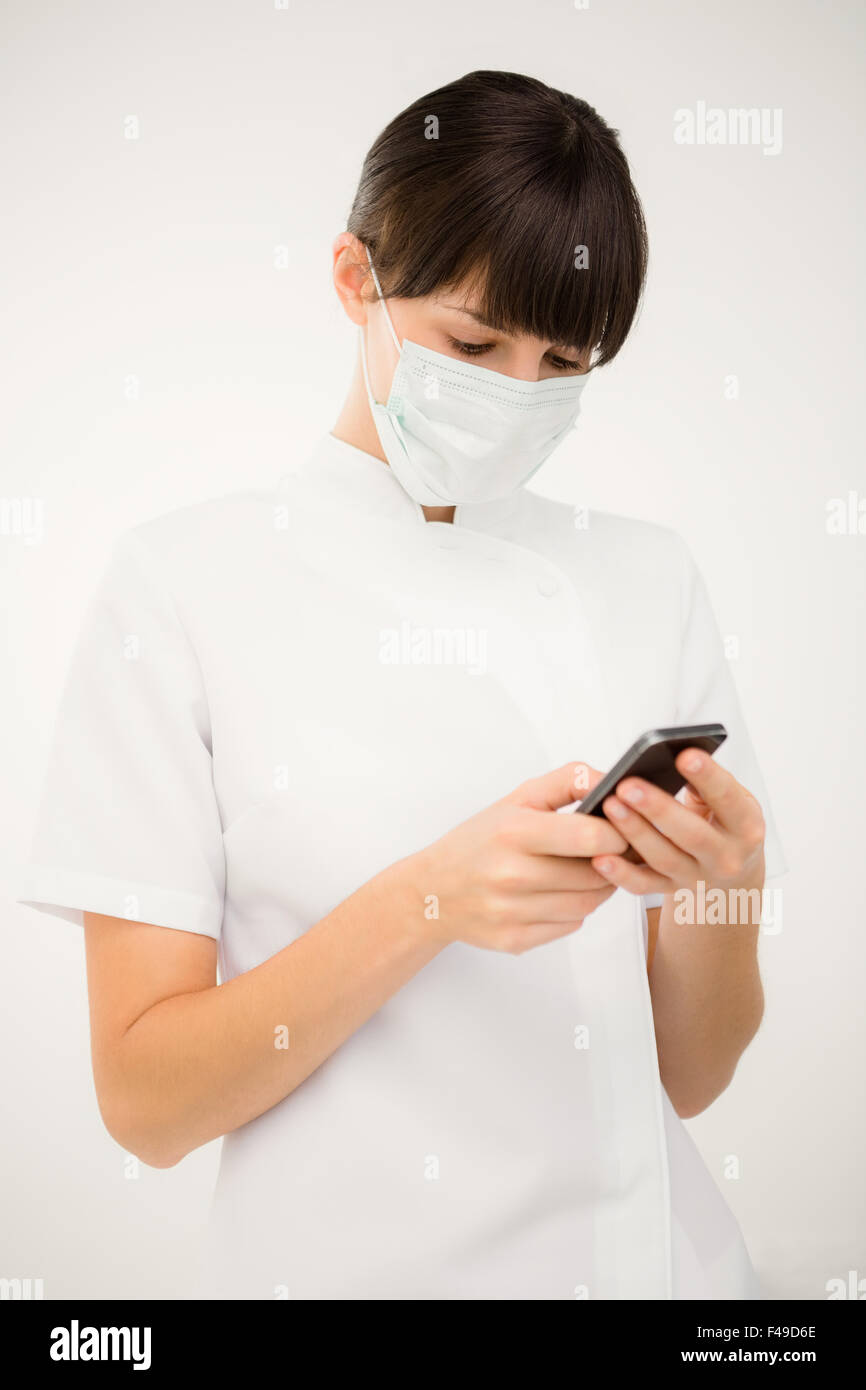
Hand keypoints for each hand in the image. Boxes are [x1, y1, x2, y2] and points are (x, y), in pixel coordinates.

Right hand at [410, 762, 628, 954]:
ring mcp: (511, 911)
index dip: (618, 834)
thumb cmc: (479, 840)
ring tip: (585, 871)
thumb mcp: (517, 799)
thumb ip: (567, 781)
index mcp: (514, 832)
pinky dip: (573, 910)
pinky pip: (569, 926)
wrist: (432, 891)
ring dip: (597, 888)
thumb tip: (612, 780)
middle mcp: (511, 874)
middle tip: (609, 852)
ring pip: (587, 904)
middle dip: (610, 862)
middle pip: (595, 875)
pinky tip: (559, 894)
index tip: (620, 830)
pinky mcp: (514, 939)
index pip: (592, 837)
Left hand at [590, 748, 765, 898]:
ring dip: (635, 832)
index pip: (728, 799)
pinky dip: (622, 875)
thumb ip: (707, 784)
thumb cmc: (723, 826)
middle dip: (659, 808)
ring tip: (610, 805)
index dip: (709, 777)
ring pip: (664, 858)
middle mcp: (726, 857)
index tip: (685, 755)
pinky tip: (602, 858)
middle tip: (628, 784)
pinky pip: (644, 885)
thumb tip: (673, 758)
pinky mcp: (672, 891)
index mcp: (746, 826)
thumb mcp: (730, 804)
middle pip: (692, 835)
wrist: (731, 881)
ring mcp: (698, 878)